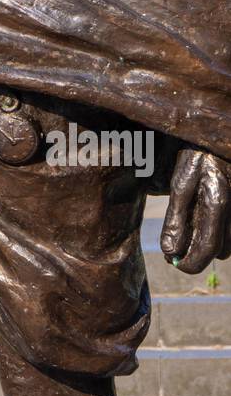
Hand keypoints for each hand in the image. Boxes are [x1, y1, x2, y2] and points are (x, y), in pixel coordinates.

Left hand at [160, 147, 230, 273]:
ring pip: (230, 243)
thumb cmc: (196, 153)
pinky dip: (221, 233)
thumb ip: (177, 217)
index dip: (190, 263)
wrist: (219, 133)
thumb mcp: (181, 181)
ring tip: (191, 230)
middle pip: (220, 250)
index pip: (207, 248)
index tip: (173, 262)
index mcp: (217, 200)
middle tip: (177, 252)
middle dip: (198, 255)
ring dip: (211, 244)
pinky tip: (206, 219)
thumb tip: (170, 251)